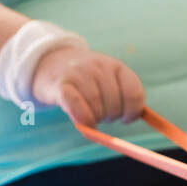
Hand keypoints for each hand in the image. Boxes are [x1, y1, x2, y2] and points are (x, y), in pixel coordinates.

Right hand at [31, 45, 146, 126]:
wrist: (51, 61)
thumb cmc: (86, 80)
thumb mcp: (109, 80)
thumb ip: (124, 96)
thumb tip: (135, 118)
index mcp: (116, 66)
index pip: (134, 93)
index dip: (133, 112)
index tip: (126, 118)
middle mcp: (99, 66)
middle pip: (115, 104)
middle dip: (111, 116)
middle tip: (103, 115)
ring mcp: (79, 74)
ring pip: (96, 108)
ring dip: (96, 119)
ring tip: (90, 115)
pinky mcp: (60, 85)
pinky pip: (76, 106)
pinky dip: (83, 118)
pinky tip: (84, 124)